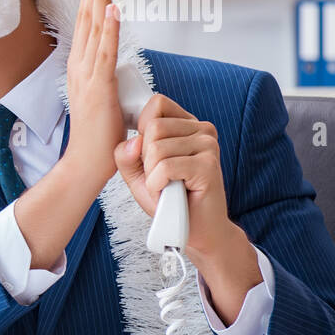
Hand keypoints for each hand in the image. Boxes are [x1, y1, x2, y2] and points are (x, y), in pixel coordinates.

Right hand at [62, 0, 125, 191]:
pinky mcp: (98, 88)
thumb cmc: (99, 137)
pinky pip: (104, 53)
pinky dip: (108, 29)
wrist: (87, 163)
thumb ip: (106, 80)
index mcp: (80, 67)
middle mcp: (79, 66)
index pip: (87, 23)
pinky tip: (111, 8)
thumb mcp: (102, 99)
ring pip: (93, 27)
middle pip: (87, 16)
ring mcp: (86, 76)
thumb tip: (116, 68)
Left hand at [112, 92, 232, 258]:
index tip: (148, 156)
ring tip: (167, 187)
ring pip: (156, 148)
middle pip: (152, 127)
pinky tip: (169, 193)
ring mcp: (208, 146)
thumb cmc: (167, 200)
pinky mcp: (208, 165)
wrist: (193, 231)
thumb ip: (126, 154)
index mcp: (186, 125)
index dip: (142, 130)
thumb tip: (132, 141)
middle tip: (159, 178)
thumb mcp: (137, 174)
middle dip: (145, 158)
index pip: (156, 104)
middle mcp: (202, 130)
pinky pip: (165, 167)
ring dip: (151, 176)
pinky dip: (157, 185)